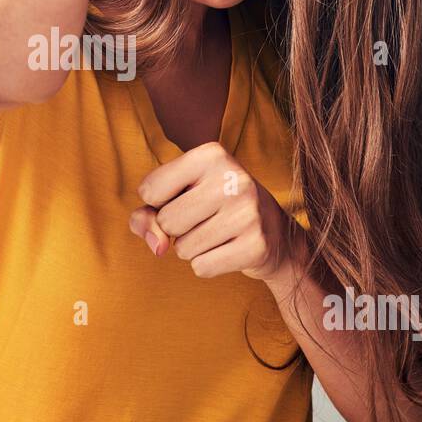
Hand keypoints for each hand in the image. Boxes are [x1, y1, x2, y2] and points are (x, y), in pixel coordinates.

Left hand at [128, 141, 302, 282]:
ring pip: (183, 248)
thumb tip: (157, 247)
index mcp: (211, 154)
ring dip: (192, 248)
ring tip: (217, 233)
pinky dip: (207, 264)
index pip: (150, 190)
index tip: (184, 197)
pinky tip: (228, 249)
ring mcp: (248, 211)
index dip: (158, 203)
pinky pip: (202, 267)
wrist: (275, 233)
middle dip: (175, 229)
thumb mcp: (176, 197)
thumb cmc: (212, 208)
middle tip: (204, 219)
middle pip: (167, 221)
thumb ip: (146, 216)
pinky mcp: (256, 245)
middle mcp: (234, 177)